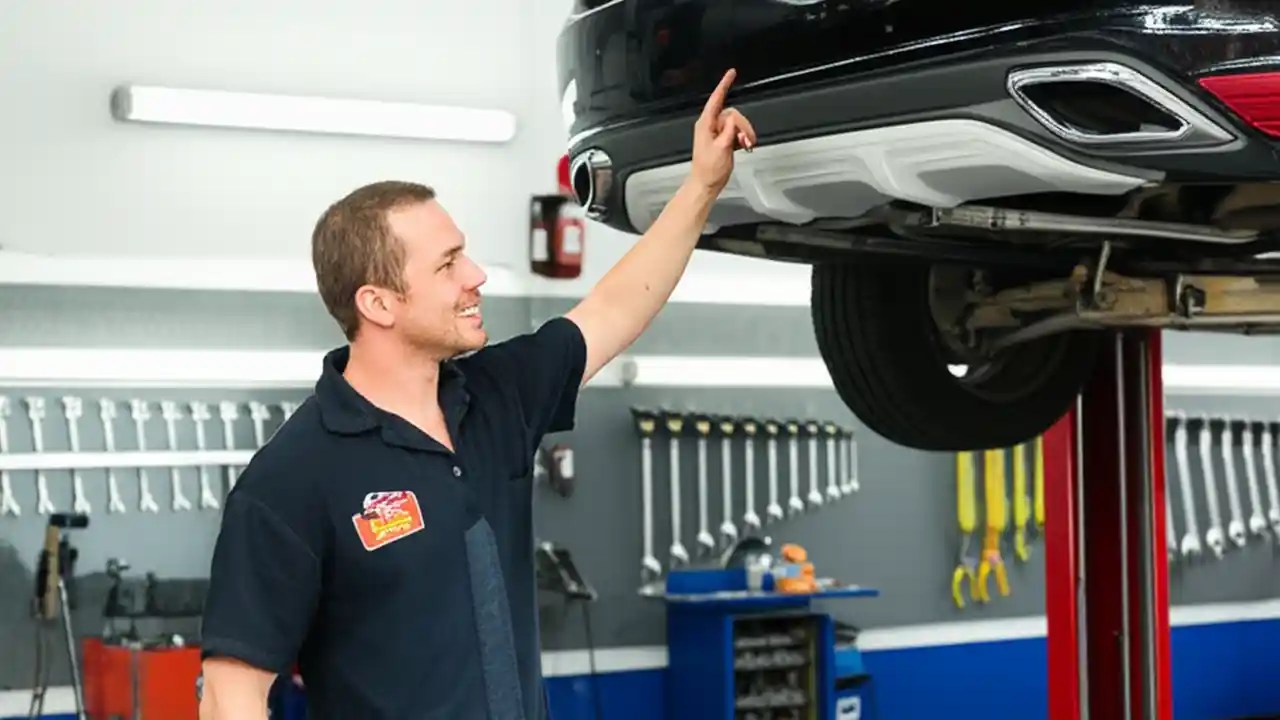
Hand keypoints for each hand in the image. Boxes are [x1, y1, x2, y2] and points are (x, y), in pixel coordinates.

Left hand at [689, 68, 756, 194]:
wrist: (706, 184)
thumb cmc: (709, 169)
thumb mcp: (721, 149)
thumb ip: (728, 131)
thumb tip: (734, 119)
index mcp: (705, 124)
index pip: (716, 100)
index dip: (724, 85)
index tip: (731, 73)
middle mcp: (710, 126)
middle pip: (732, 114)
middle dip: (743, 125)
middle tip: (748, 141)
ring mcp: (717, 133)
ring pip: (736, 124)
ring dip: (744, 133)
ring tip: (747, 146)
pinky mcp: (723, 140)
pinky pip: (736, 132)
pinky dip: (743, 138)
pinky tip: (745, 147)